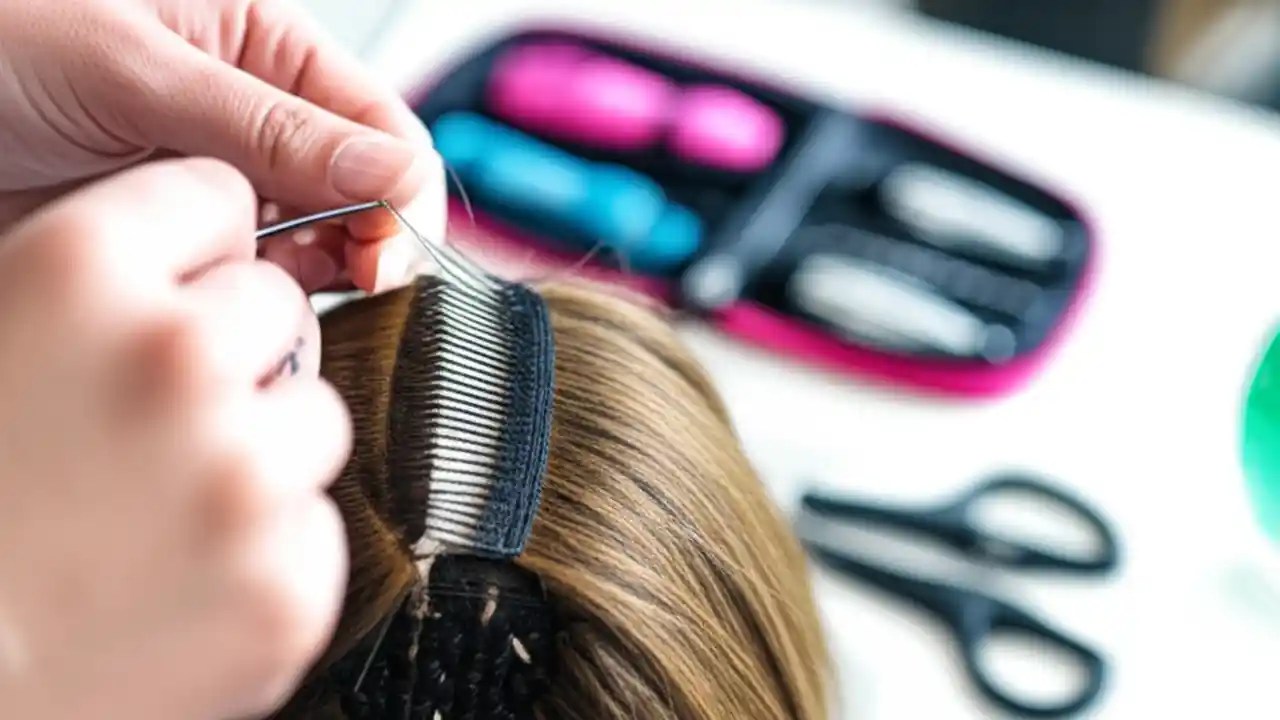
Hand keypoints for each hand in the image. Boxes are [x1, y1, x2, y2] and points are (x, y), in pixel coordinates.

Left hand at [0, 0, 443, 293]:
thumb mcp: (132, 68)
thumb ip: (270, 125)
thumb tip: (395, 170)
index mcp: (261, 46)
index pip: (378, 126)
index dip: (398, 193)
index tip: (383, 252)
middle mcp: (253, 118)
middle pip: (362, 194)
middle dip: (367, 244)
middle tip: (350, 289)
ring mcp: (220, 187)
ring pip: (316, 247)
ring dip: (314, 283)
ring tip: (278, 306)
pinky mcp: (182, 247)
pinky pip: (252, 285)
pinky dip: (260, 309)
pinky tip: (236, 314)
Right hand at [0, 158, 350, 718]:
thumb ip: (88, 292)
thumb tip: (190, 266)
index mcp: (78, 272)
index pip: (213, 195)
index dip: (198, 250)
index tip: (182, 287)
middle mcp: (175, 356)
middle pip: (278, 306)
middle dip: (234, 354)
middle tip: (156, 423)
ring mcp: (246, 473)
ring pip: (315, 413)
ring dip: (263, 449)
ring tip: (166, 507)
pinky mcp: (292, 579)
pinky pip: (320, 520)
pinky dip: (273, 545)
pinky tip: (188, 574)